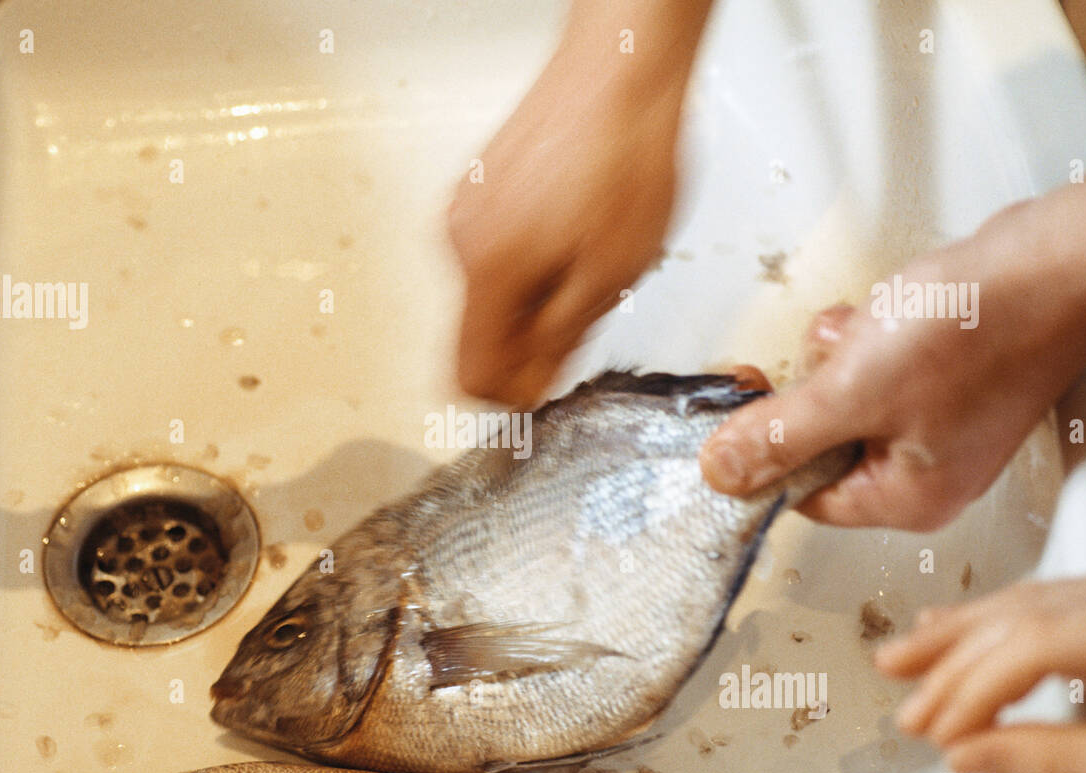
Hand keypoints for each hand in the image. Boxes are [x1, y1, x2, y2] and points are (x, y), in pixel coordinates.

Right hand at [449, 2, 706, 406]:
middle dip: (531, 342)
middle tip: (590, 317)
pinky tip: (580, 231)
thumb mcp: (611, 273)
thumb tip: (533, 386)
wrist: (623, 64)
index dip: (511, 396)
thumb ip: (561, 342)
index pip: (469, 375)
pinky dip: (535, 260)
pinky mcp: (482, 185)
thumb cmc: (625, 151)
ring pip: (492, 290)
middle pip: (479, 332)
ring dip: (538, 298)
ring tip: (594, 261)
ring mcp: (466, 208)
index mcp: (487, 269)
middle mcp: (461, 239)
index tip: (549, 389)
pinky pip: (499, 249)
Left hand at [699, 153, 1085, 530]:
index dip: (766, 451)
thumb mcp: (851, 392)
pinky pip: (874, 363)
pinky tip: (892, 313)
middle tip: (830, 359)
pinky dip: (870, 333)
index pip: (802, 496)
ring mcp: (940, 421)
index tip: (745, 410)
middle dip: (814, 390)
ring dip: (841, 355)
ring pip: (843, 394)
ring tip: (875, 331)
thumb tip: (724, 472)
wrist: (1050, 259)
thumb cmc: (979, 328)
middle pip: (820, 443)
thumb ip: (779, 437)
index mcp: (909, 499)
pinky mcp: (945, 375)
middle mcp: (928, 470)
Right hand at [876, 571, 1085, 772]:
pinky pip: (1044, 602)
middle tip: (908, 713)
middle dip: (950, 667)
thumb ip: (1053, 758)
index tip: (941, 736)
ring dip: (956, 637)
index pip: (1027, 645)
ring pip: (1023, 602)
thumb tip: (966, 757)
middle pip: (1016, 618)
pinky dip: (994, 623)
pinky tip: (958, 626)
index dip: (972, 692)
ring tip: (899, 660)